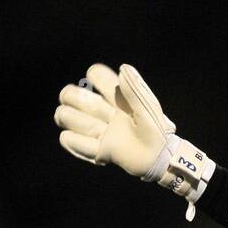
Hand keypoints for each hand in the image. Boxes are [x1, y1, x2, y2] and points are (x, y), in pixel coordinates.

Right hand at [54, 63, 216, 219]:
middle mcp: (105, 112)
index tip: (108, 88)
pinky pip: (70, 141)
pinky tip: (92, 144)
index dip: (96, 76)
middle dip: (72, 96)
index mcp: (118, 98)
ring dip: (69, 118)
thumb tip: (122, 68)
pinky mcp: (98, 150)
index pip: (97, 76)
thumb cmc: (158, 133)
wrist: (161, 159)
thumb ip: (135, 90)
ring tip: (93, 128)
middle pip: (71, 95)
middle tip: (91, 108)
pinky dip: (73, 141)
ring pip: (66, 116)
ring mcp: (99, 131)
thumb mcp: (148, 109)